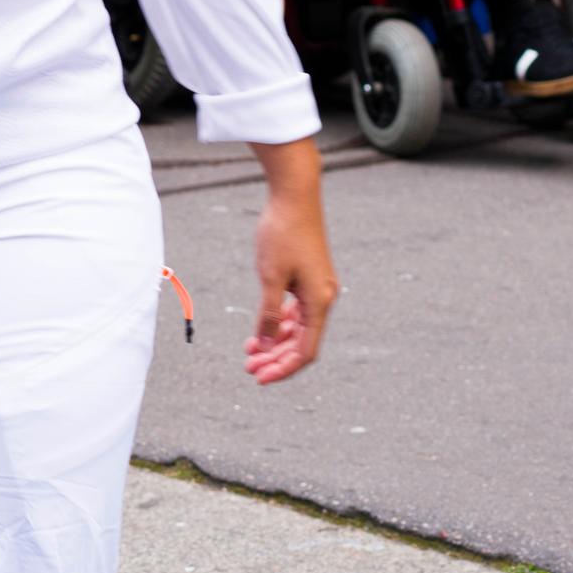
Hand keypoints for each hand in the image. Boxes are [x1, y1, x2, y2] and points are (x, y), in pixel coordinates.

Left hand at [246, 145, 336, 385]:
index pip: (306, 351)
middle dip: (275, 358)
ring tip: (250, 350)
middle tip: (249, 367)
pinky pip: (297, 310)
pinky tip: (261, 328)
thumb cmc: (282, 233)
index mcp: (319, 302)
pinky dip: (280, 322)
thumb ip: (268, 314)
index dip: (283, 369)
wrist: (295, 194)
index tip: (260, 378)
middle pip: (302, 342)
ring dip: (275, 342)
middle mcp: (323, 298)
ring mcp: (318, 287)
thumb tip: (265, 344)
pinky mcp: (309, 276)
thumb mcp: (270, 277)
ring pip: (298, 327)